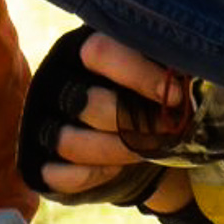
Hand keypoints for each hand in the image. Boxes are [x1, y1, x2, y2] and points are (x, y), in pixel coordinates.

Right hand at [19, 26, 192, 212]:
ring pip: (70, 142)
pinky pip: (58, 175)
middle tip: (165, 132)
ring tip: (143, 152)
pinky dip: (93, 176)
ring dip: (117, 153)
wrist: (134, 137)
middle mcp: (56, 81)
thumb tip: (184, 88)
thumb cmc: (148, 96)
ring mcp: (43, 121)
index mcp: (84, 48)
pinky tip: (116, 169)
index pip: (99, 51)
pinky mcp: (39, 161)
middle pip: (87, 104)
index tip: (177, 97)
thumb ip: (170, 70)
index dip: (141, 76)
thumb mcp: (159, 72)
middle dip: (133, 126)